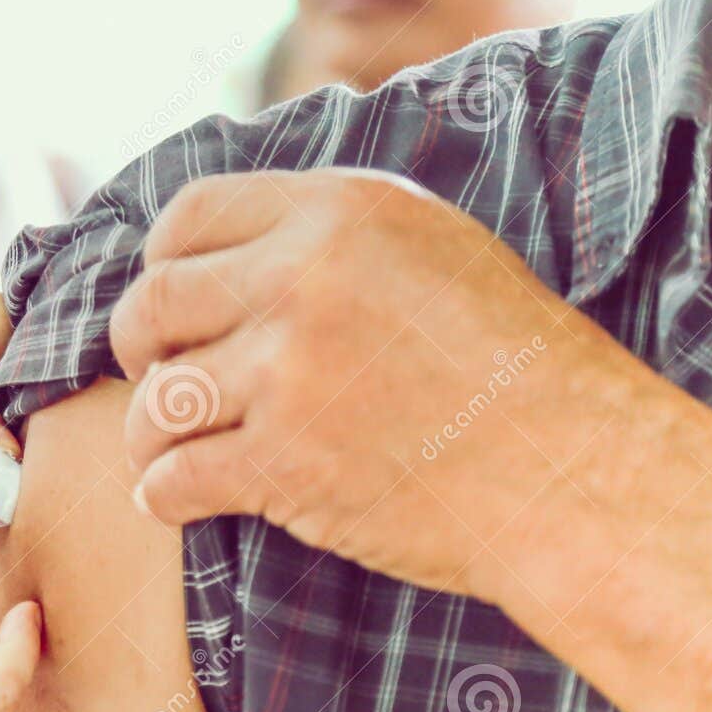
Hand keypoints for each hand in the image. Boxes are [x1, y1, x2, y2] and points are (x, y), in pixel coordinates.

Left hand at [109, 169, 648, 602]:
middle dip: (139, 350)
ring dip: (150, 435)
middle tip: (160, 381)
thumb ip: (330, 238)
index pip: (188, 216)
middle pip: (153, 304)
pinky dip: (162, 494)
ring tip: (170, 451)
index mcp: (337, 212)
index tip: (170, 307)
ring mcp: (288, 371)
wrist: (572, 470)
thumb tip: (231, 256)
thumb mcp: (432, 249)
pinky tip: (176, 499)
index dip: (160, 265)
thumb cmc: (513, 367)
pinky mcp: (284, 461)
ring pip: (156, 399)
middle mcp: (302, 279)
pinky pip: (174, 476)